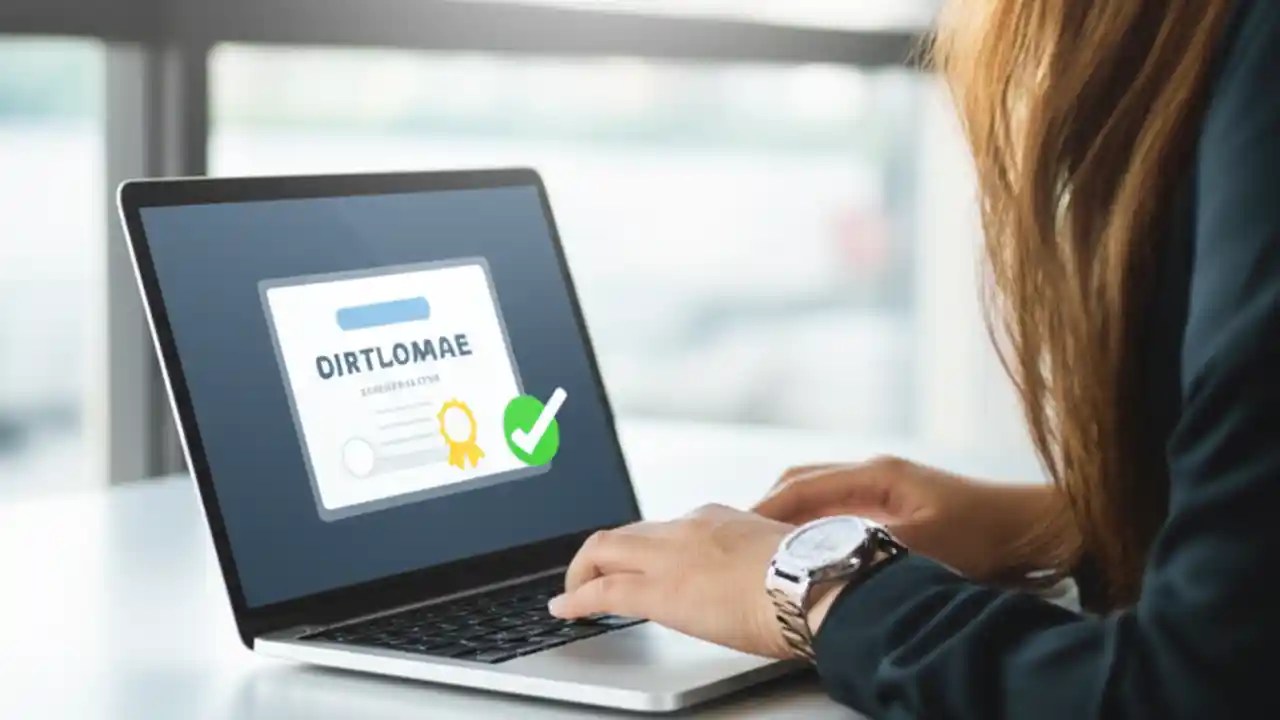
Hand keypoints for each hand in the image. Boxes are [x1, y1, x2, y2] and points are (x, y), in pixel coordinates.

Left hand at [548, 504, 795, 658]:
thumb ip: (757, 561)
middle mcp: (687, 528)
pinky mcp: (659, 591)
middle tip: (591, 574)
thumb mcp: (779, 555)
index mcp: (717, 519)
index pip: (666, 528)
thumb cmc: (814, 575)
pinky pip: (603, 591)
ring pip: (604, 550)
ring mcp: (670, 556)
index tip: (641, 561)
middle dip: (602, 554)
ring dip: (581, 572)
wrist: (817, 583)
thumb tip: (762, 579)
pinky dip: (576, 599)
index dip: (644, 547)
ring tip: (572, 593)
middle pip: (626, 533)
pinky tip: (565, 610)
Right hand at [753, 457, 1067, 581]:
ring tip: (759, 547)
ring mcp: (881, 490)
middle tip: (735, 537)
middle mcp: (874, 475)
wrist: (1032, 530)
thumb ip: (870, 550)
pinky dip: (810, 529)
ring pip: (816, 498)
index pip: (802, 485)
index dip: (764, 507)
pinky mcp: (890, 509)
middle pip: (801, 484)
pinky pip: (835, 513)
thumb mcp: (924, 546)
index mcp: (877, 474)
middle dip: (765, 508)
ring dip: (786, 519)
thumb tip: (824, 560)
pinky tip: (803, 553)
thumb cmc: (986, 532)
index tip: (735, 527)